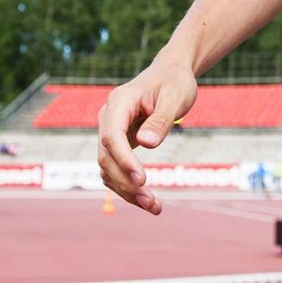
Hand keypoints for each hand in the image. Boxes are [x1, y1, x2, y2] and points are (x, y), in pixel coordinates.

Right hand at [96, 59, 197, 214]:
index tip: (143, 180)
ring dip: (127, 191)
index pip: (112, 136)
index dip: (124, 160)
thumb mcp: (175, 97)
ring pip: (108, 168)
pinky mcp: (117, 143)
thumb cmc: (174, 83)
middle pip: (106, 157)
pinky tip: (148, 201)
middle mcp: (108, 118)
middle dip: (126, 183)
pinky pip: (116, 169)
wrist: (170, 74)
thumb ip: (160, 120)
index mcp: (119, 102)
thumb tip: (146, 144)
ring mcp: (110, 131)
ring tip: (154, 208)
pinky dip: (129, 186)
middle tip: (153, 203)